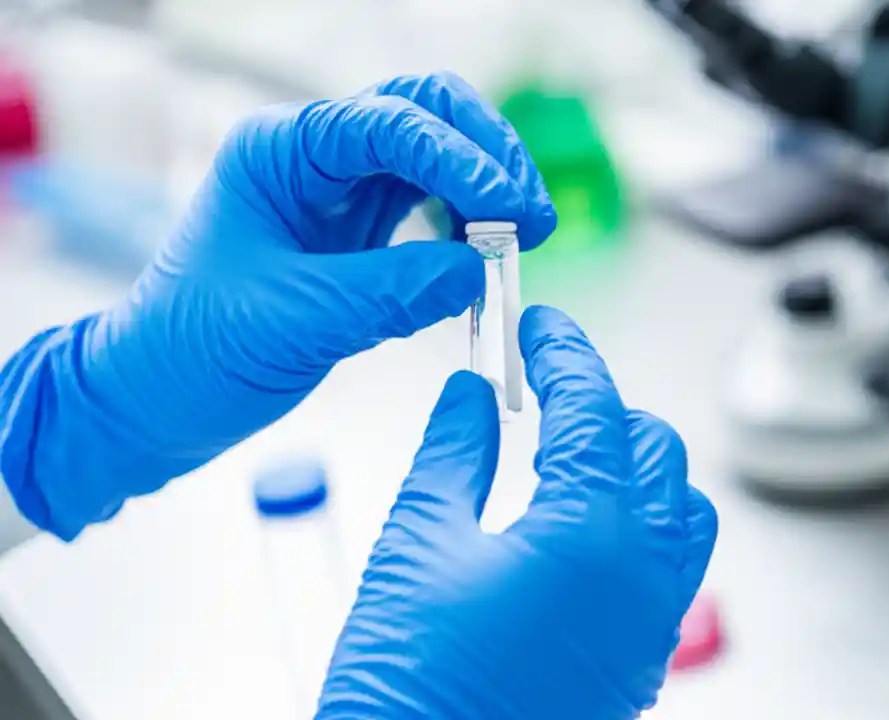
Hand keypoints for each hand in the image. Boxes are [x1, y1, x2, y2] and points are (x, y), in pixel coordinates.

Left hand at [0, 73, 555, 539]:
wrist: (154, 397)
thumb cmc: (195, 352)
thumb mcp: (294, 324)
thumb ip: (389, 293)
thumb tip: (480, 270)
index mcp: (281, 153)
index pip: (388, 124)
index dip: (458, 157)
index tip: (506, 210)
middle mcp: (316, 157)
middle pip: (426, 111)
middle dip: (487, 153)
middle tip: (530, 219)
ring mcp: (342, 191)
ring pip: (439, 154)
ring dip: (489, 187)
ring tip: (523, 240)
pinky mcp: (362, 232)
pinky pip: (434, 207)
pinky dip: (471, 226)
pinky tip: (488, 261)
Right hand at [318, 307, 718, 719]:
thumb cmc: (409, 689)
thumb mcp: (417, 546)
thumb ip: (454, 453)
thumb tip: (472, 394)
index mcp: (590, 534)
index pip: (593, 408)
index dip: (562, 353)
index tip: (537, 327)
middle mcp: (642, 576)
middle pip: (652, 446)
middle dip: (600, 403)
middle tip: (542, 387)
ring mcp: (652, 622)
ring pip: (679, 506)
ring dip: (635, 463)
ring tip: (571, 451)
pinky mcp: (642, 659)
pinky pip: (674, 565)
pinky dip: (645, 521)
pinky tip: (586, 522)